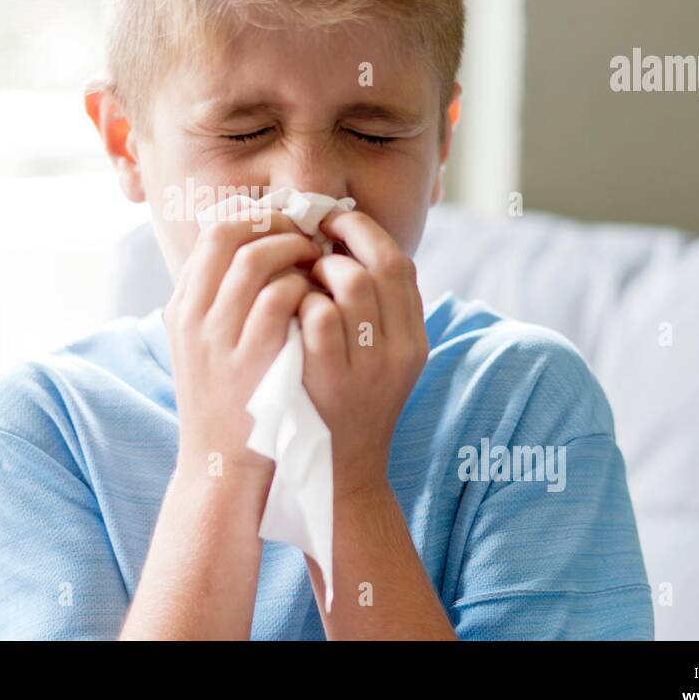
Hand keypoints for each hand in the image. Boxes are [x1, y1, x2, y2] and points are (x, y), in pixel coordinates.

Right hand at [164, 210, 322, 488]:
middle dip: (275, 225)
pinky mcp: (253, 360)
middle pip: (231, 236)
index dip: (253, 217)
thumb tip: (247, 248)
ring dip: (293, 251)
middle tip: (306, 234)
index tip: (283, 222)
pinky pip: (279, 299)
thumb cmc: (224, 400)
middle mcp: (194, 316)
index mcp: (182, 307)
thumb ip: (216, 300)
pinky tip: (316, 296)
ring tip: (315, 261)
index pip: (212, 234)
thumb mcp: (201, 345)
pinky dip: (302, 287)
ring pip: (256, 260)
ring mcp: (220, 338)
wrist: (221, 464)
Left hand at [297, 210, 429, 499]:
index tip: (335, 222)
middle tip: (310, 238)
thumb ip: (369, 313)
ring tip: (298, 278)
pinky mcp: (331, 379)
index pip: (400, 264)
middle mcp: (400, 350)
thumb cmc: (342, 407)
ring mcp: (368, 365)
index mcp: (413, 341)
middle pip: (382, 266)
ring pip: (352, 283)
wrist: (333, 477)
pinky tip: (285, 309)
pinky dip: (300, 301)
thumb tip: (343, 247)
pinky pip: (319, 315)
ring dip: (319, 269)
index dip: (367, 233)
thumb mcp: (374, 361)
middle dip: (343, 241)